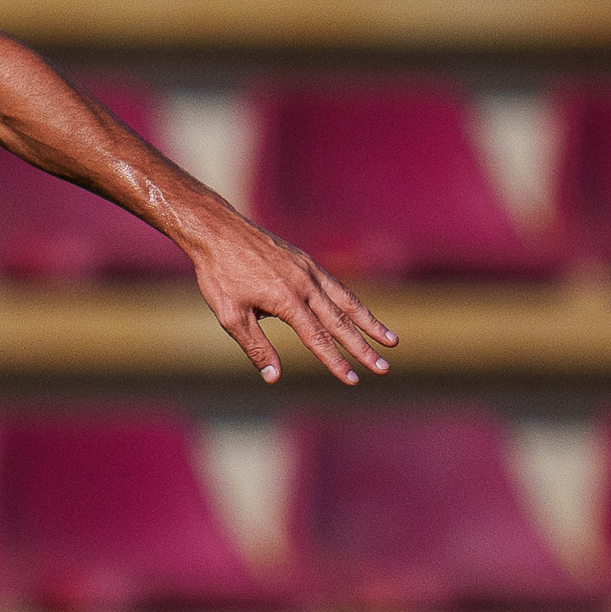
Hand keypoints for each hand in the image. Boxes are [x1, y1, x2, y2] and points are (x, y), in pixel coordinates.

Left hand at [188, 216, 396, 384]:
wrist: (219, 231)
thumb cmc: (219, 275)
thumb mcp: (231, 316)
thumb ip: (256, 347)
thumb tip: (274, 378)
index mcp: (287, 300)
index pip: (318, 338)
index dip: (335, 362)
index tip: (352, 380)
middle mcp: (306, 284)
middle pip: (341, 322)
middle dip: (364, 348)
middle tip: (384, 368)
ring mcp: (310, 270)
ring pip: (347, 301)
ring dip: (370, 322)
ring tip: (391, 341)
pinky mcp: (307, 261)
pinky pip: (336, 286)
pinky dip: (353, 302)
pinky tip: (361, 313)